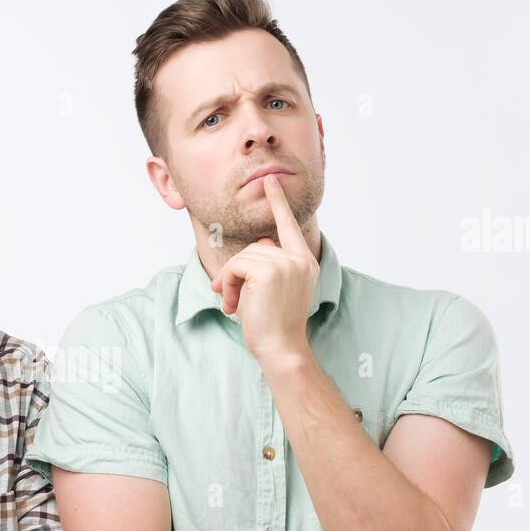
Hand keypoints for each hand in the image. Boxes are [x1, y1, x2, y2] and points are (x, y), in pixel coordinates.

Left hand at [210, 174, 317, 359]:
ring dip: (228, 282)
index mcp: (304, 262)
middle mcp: (299, 259)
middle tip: (226, 297)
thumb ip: (266, 265)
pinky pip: (234, 267)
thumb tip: (256, 246)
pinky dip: (225, 285)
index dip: (277, 202)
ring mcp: (286, 263)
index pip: (289, 226)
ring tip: (231, 305)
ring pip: (241, 258)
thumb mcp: (273, 291)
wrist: (282, 349)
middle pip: (254, 247)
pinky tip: (231, 305)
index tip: (270, 181)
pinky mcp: (268, 271)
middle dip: (235, 272)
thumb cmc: (274, 326)